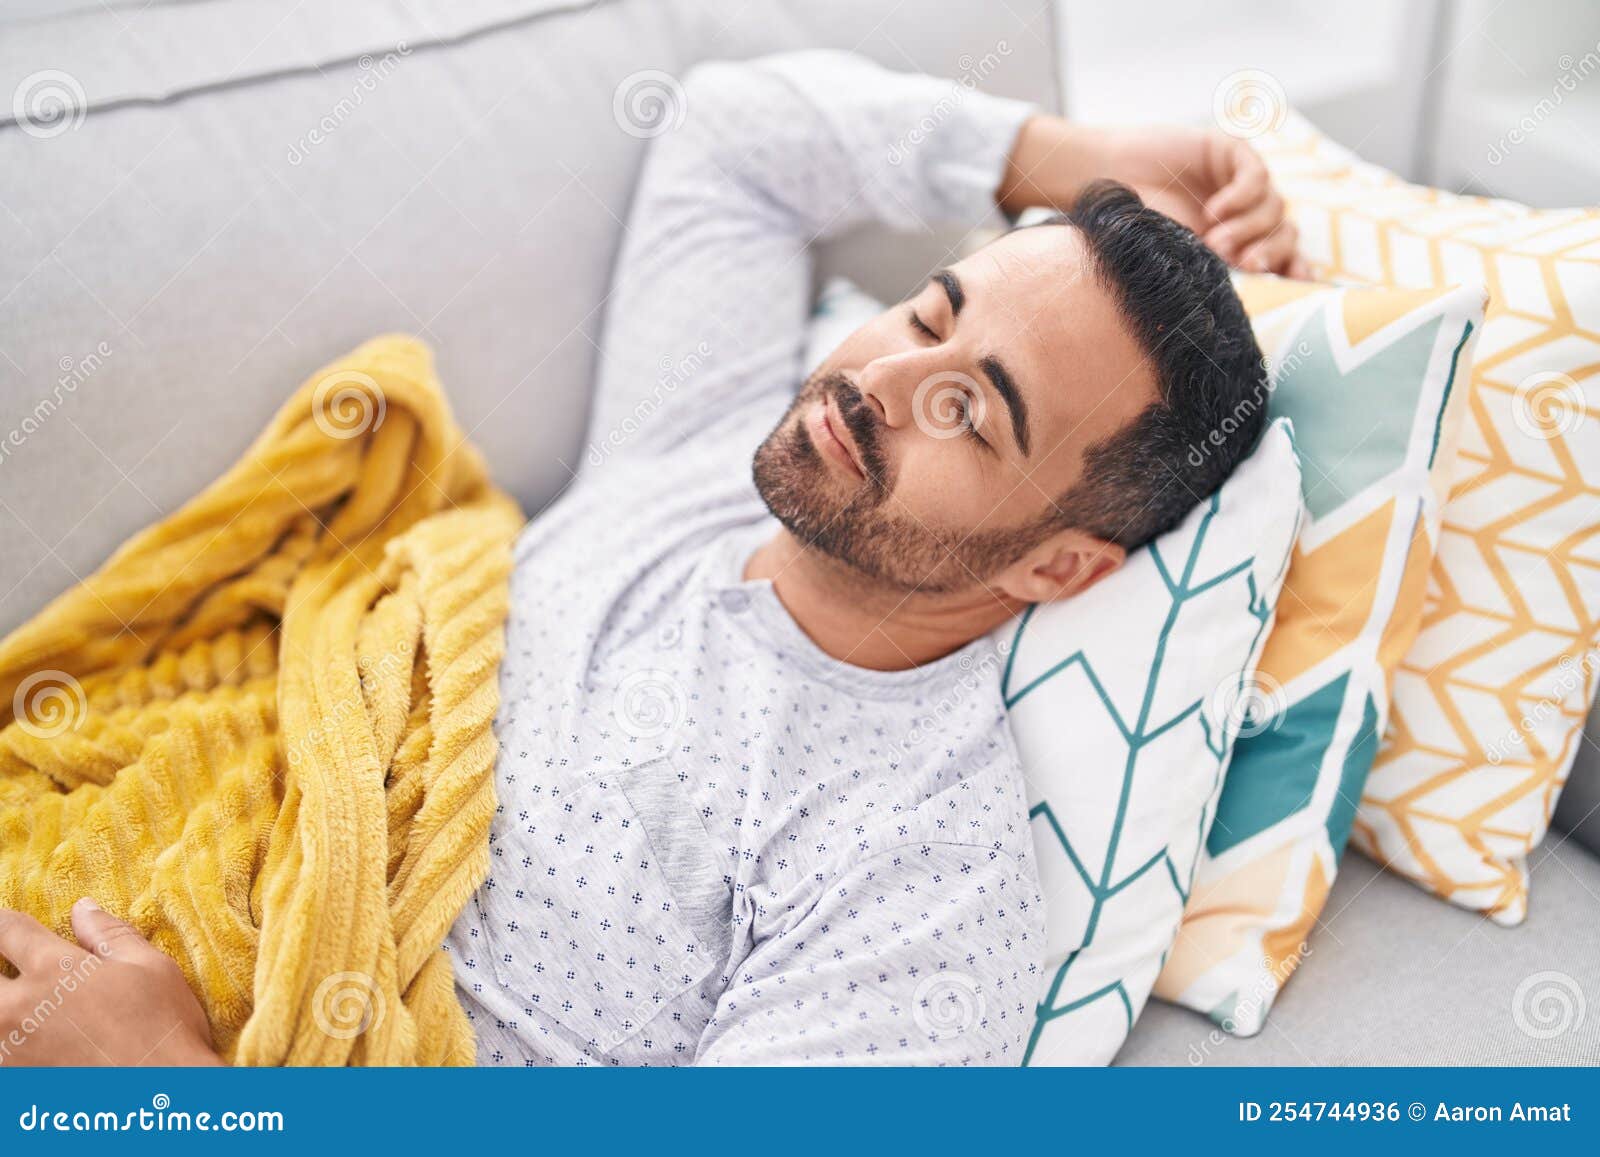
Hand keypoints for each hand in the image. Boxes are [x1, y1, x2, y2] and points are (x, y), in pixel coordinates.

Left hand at [0, 899, 221, 1065]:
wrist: (161, 1099)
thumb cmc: (162, 1030)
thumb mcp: (150, 968)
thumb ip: (108, 935)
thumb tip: (82, 908)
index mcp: (53, 970)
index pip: (5, 929)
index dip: (2, 921)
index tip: (5, 923)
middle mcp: (17, 1008)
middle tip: (14, 977)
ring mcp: (9, 1050)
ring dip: (5, 1010)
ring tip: (22, 1013)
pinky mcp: (14, 1081)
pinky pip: (1, 1057)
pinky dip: (9, 1047)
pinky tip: (30, 1046)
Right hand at [999, 118, 1308, 278]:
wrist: (1102, 186)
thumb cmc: (1131, 230)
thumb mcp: (1176, 259)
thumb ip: (1214, 273)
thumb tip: (1254, 302)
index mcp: (1236, 244)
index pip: (1282, 256)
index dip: (1295, 268)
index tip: (1297, 284)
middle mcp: (1244, 214)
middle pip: (1284, 232)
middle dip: (1270, 251)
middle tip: (1245, 265)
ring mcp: (1239, 183)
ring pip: (1274, 206)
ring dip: (1249, 227)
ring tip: (1214, 239)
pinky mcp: (1230, 153)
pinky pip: (1256, 175)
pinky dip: (1243, 195)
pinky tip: (1216, 208)